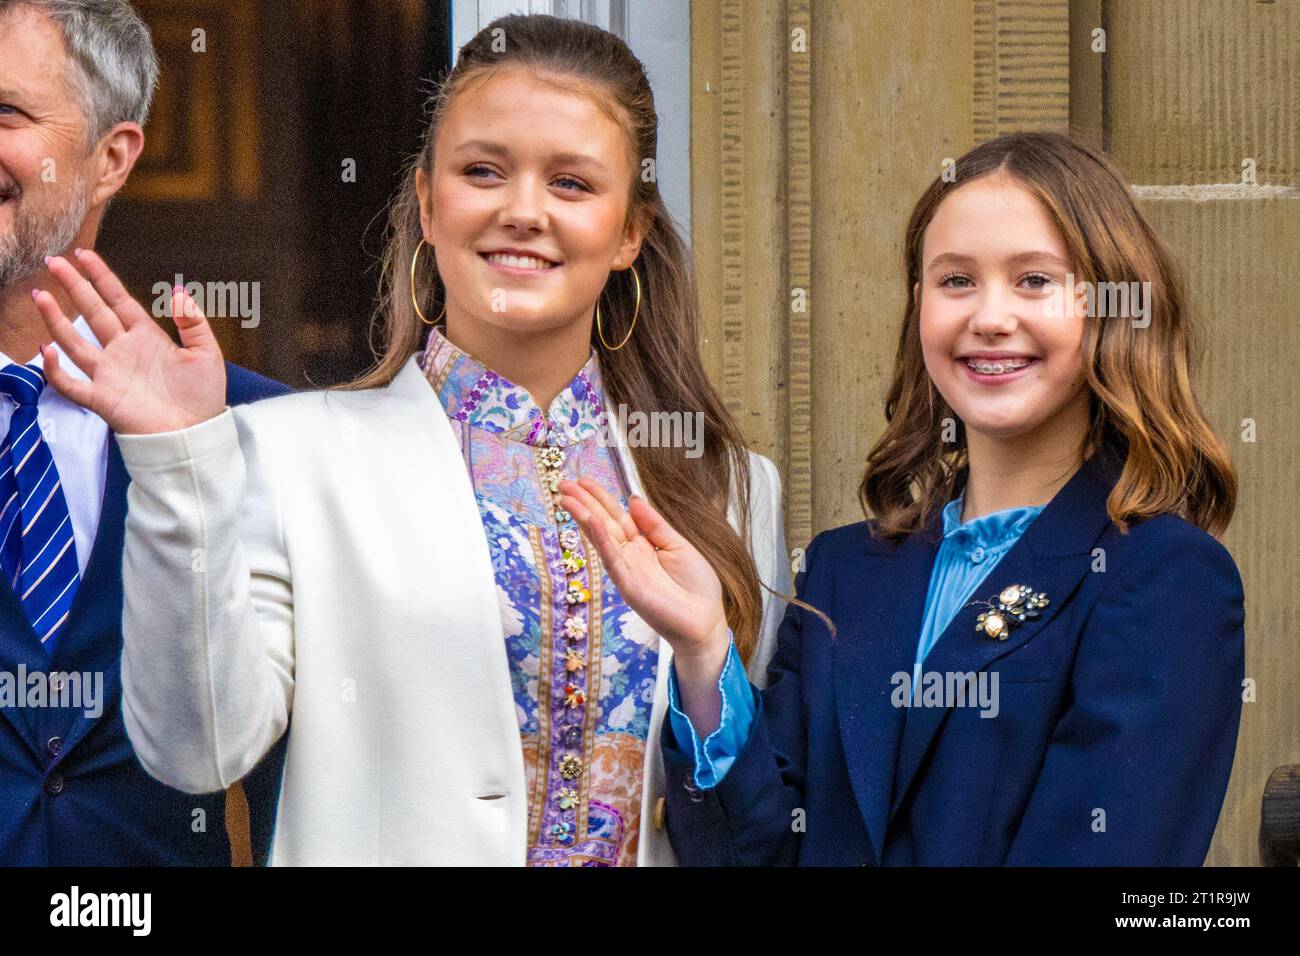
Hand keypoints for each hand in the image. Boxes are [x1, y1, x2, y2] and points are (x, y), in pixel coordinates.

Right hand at [32, 249, 226, 433]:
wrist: (197, 435)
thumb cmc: (203, 397)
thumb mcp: (206, 353)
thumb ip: (193, 322)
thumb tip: (179, 291)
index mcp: (146, 336)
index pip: (118, 300)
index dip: (101, 277)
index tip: (82, 255)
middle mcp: (123, 350)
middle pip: (92, 312)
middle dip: (72, 286)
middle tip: (52, 261)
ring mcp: (110, 373)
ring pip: (75, 341)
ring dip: (56, 319)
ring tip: (40, 295)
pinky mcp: (103, 399)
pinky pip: (71, 384)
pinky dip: (56, 370)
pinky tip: (47, 350)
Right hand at [558, 477, 729, 662]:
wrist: (705, 621)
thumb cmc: (696, 586)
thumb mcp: (678, 546)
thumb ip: (655, 525)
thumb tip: (633, 499)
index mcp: (643, 544)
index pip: (617, 516)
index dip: (600, 498)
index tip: (583, 481)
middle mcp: (630, 555)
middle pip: (603, 523)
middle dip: (584, 503)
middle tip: (563, 484)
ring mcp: (626, 570)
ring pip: (601, 538)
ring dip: (584, 517)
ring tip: (566, 498)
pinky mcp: (628, 586)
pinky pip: (612, 559)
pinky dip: (601, 540)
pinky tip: (591, 521)